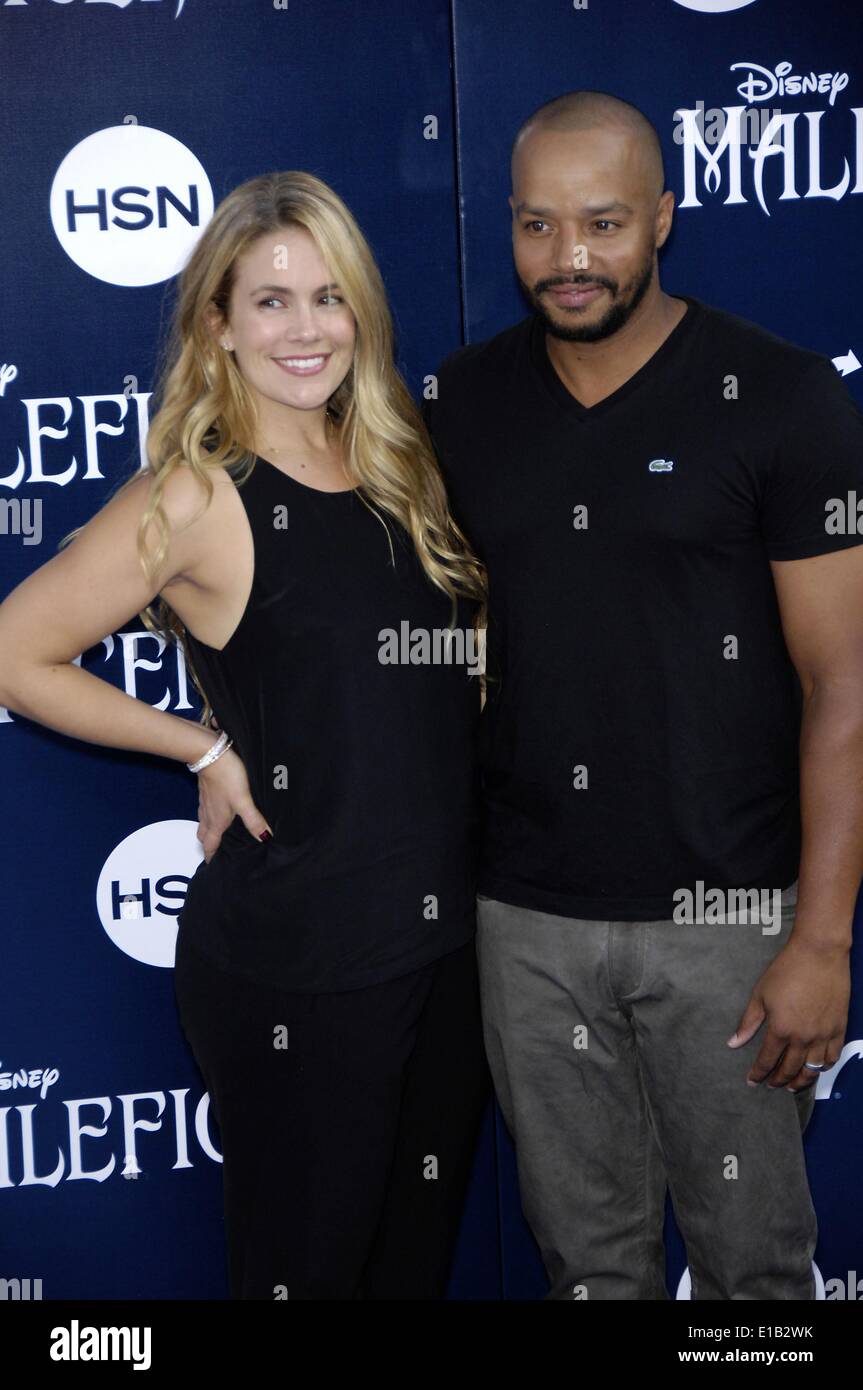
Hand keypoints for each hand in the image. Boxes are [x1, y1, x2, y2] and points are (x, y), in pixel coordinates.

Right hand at [195, 745, 272, 862]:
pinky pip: (205, 809)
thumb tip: (265, 839)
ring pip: (204, 823)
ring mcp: (205, 802)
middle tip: (217, 853)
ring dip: (209, 832)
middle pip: (204, 836)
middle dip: (209, 846)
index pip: (210, 846)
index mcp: (216, 821)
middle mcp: (208, 814)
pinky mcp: (206, 790)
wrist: (209, 752)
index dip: (210, 858)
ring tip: (219, 836)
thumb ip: (254, 820)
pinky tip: (219, 810)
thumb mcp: (243, 801)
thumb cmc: (227, 777)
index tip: (213, 868)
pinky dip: (210, 816)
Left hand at [727, 938, 850, 1090]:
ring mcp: (823, 1035)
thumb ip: (748, 1022)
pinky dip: (824, 1067)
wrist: (819, 953)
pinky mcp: (839, 1028)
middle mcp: (803, 1037)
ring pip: (812, 1069)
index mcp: (781, 1029)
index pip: (767, 1060)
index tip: (752, 1081)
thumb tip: (733, 1043)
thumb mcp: (760, 994)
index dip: (758, 1074)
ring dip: (801, 1081)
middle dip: (778, 1080)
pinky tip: (816, 1068)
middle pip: (790, 1069)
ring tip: (792, 1085)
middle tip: (771, 1085)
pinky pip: (832, 1057)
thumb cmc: (787, 970)